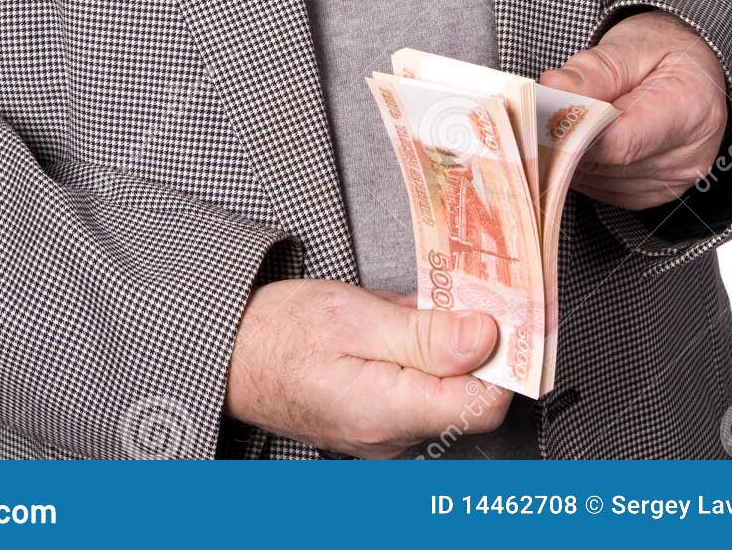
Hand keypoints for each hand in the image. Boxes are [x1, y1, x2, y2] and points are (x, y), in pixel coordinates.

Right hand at [225, 279, 510, 457]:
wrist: (230, 354)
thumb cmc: (281, 333)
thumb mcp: (356, 316)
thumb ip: (425, 333)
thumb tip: (485, 336)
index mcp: (390, 411)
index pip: (484, 403)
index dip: (502, 356)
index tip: (499, 312)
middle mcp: (393, 436)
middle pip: (467, 395)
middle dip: (469, 342)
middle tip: (451, 296)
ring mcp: (385, 434)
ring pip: (444, 388)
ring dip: (441, 345)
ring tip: (407, 311)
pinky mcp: (377, 422)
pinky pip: (419, 389)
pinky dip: (419, 355)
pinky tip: (394, 329)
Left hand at [540, 10, 728, 210]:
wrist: (695, 65)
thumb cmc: (664, 48)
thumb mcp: (632, 44)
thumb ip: (594, 69)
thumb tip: (553, 89)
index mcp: (691, 108)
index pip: (621, 141)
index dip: (574, 134)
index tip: (540, 117)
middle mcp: (691, 153)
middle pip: (610, 164)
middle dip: (568, 141)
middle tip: (540, 114)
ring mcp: (677, 179)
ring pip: (604, 182)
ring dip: (575, 157)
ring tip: (563, 121)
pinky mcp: (659, 192)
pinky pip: (609, 190)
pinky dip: (588, 169)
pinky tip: (582, 141)